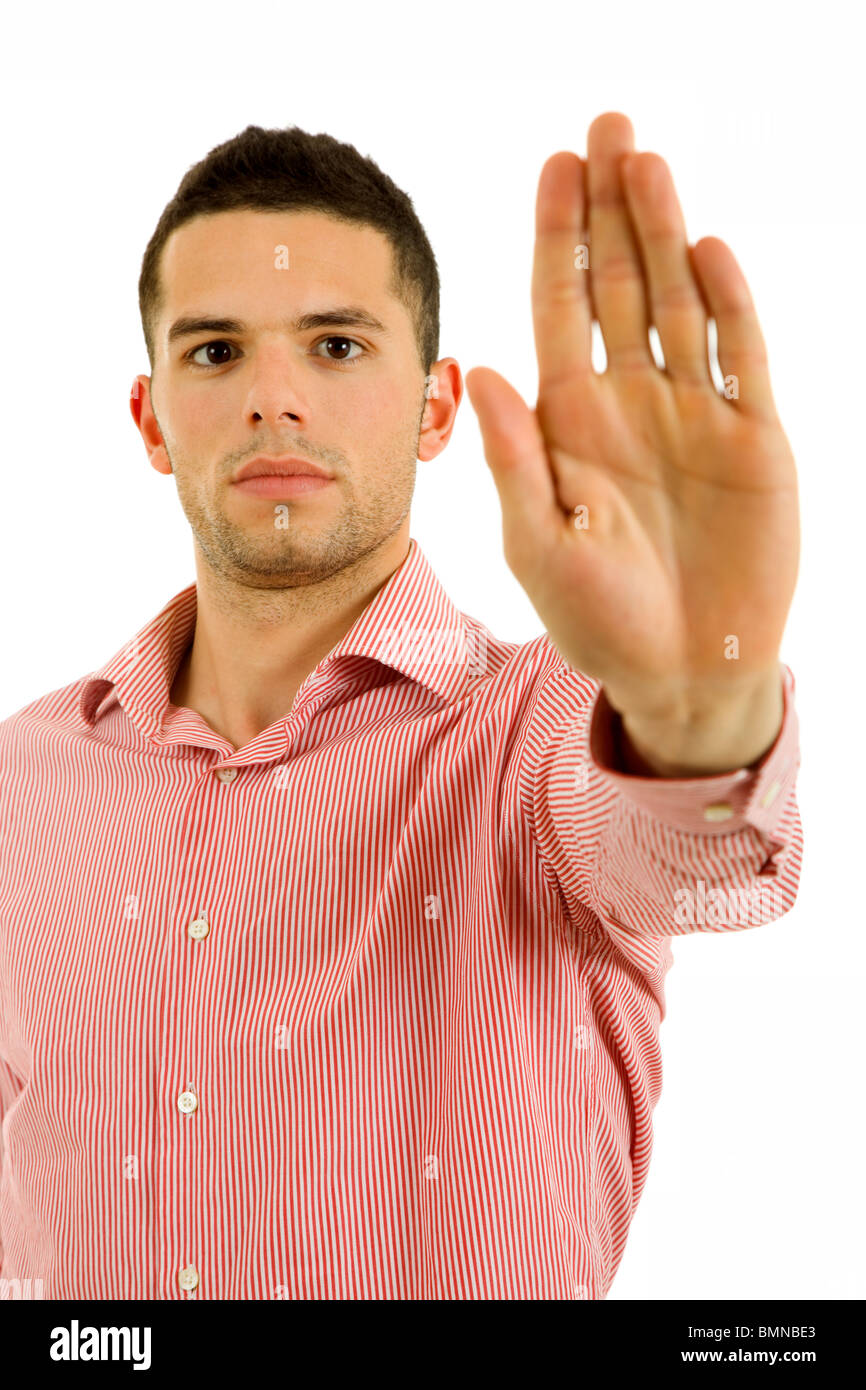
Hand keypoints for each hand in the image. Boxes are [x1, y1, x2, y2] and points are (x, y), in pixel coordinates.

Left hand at [465, 113, 799, 773]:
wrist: (681, 673)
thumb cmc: (599, 620)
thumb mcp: (538, 544)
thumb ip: (512, 458)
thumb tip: (478, 369)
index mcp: (571, 420)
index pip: (561, 307)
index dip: (558, 238)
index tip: (554, 165)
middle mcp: (630, 402)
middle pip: (622, 283)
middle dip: (611, 207)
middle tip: (608, 126)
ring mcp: (695, 413)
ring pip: (679, 301)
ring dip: (665, 233)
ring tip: (647, 162)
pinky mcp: (754, 437)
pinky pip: (742, 356)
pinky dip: (728, 303)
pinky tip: (708, 249)